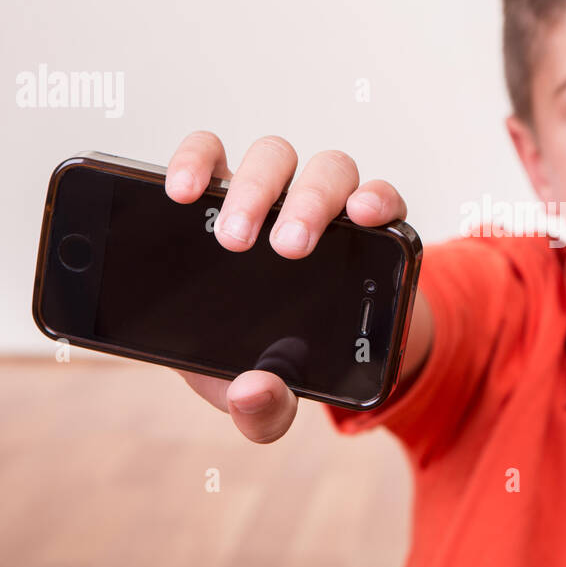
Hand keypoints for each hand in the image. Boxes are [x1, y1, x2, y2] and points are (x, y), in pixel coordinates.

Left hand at [162, 131, 407, 442]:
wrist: (352, 367)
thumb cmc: (282, 363)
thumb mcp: (259, 394)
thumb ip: (250, 407)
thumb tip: (251, 394)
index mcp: (234, 223)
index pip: (211, 161)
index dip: (195, 161)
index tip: (180, 194)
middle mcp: (285, 202)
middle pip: (271, 160)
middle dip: (250, 192)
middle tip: (237, 241)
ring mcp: (337, 211)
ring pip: (327, 168)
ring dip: (308, 198)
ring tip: (293, 245)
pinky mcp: (384, 229)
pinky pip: (384, 196)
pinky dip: (377, 198)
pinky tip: (364, 216)